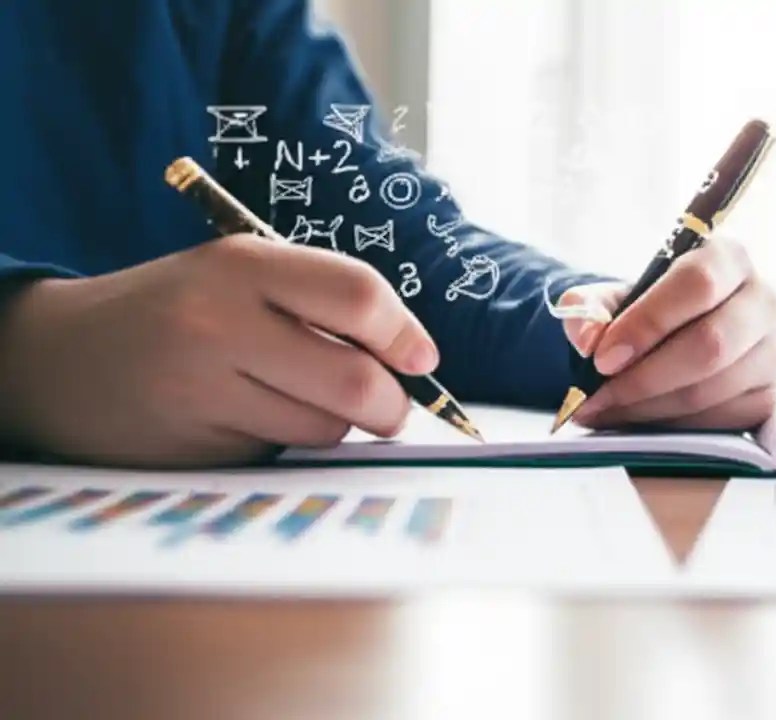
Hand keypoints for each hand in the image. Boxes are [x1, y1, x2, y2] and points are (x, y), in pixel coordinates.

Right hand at [0, 236, 436, 466]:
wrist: (62, 358)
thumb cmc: (179, 310)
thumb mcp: (239, 274)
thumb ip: (321, 301)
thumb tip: (414, 359)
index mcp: (243, 264)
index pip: (359, 295)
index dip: (405, 334)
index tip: (421, 359)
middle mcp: (222, 323)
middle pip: (357, 380)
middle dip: (393, 405)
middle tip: (392, 407)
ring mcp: (204, 389)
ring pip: (326, 427)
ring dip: (336, 424)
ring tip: (297, 399)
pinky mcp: (196, 447)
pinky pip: (282, 453)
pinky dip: (288, 442)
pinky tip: (249, 418)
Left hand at [558, 238, 775, 429]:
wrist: (679, 337)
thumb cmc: (649, 310)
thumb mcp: (614, 297)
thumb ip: (590, 308)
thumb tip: (588, 339)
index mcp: (729, 258)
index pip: (698, 284)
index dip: (648, 323)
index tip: (602, 357)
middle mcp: (763, 301)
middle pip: (710, 345)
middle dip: (644, 377)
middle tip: (597, 395)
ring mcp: (772, 353)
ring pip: (709, 390)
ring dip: (647, 408)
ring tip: (603, 411)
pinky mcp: (766, 397)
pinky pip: (716, 422)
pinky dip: (667, 427)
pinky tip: (633, 421)